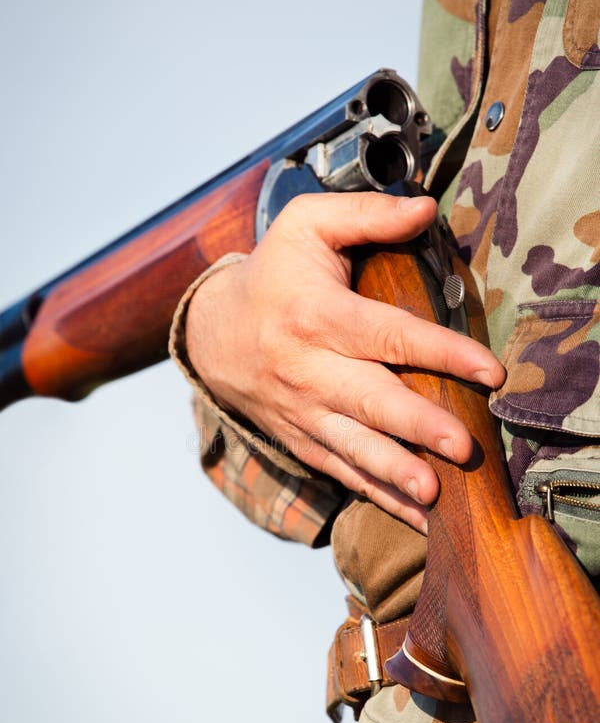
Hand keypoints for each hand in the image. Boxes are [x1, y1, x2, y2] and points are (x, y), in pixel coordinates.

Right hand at [185, 192, 504, 532]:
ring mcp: (303, 411)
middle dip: (418, 425)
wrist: (213, 334)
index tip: (489, 371)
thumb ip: (365, 213)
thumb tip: (427, 208)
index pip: (387, 335)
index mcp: (316, 315)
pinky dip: (378, 495)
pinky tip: (417, 514)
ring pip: (353, 447)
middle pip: (369, 401)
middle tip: (462, 447)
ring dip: (394, 473)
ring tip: (434, 496)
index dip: (441, 352)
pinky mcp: (302, 438)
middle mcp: (308, 369)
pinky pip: (341, 470)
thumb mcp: (305, 225)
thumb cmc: (272, 275)